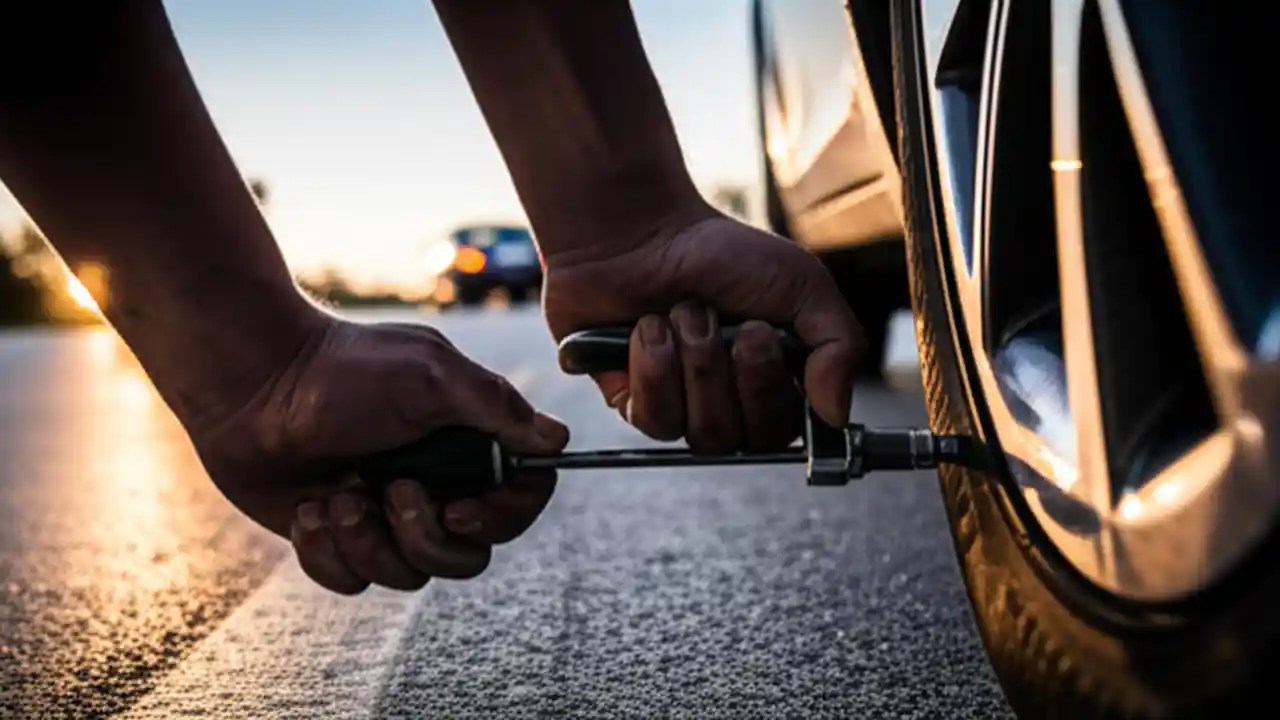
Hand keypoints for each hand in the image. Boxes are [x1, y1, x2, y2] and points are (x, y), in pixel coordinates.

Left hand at [183, 315, 567, 593]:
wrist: (251, 384)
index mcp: (466, 443)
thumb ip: (497, 407)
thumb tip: (556, 441)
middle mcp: (435, 483)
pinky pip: (353, 581)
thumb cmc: (344, 371)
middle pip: (469, 555)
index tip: (461, 507)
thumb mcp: (431, 374)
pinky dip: (327, 551)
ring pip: (409, 574)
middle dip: (425, 534)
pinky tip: (307, 508)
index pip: (522, 498)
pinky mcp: (339, 536)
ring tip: (336, 496)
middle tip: (391, 490)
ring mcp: (386, 514)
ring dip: (368, 540)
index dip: (503, 516)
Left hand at [542, 212, 862, 451]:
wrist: (644, 230)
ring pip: (700, 431)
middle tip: (719, 318)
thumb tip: (836, 413)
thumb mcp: (802, 283)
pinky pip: (654, 418)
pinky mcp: (634, 402)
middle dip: (727, 368)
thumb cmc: (720, 252)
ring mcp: (680, 406)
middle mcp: (728, 401)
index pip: (782, 430)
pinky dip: (653, 366)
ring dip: (693, 361)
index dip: (769, 388)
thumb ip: (839, 345)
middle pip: (741, 437)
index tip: (759, 333)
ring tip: (681, 314)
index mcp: (774, 381)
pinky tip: (648, 329)